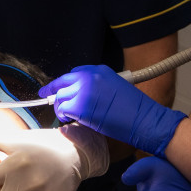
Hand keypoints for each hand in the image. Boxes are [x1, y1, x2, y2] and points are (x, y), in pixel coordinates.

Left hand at [40, 65, 185, 157]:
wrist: (144, 119)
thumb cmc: (135, 109)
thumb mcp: (116, 87)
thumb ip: (98, 87)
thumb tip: (84, 94)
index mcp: (100, 70)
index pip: (74, 73)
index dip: (64, 82)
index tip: (56, 86)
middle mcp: (90, 76)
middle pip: (63, 82)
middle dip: (53, 91)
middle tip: (46, 97)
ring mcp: (85, 90)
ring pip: (60, 96)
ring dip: (60, 106)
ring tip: (65, 115)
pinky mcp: (81, 107)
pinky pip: (63, 110)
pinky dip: (63, 116)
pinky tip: (69, 120)